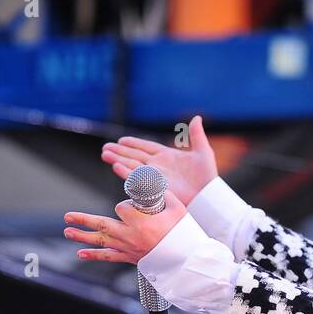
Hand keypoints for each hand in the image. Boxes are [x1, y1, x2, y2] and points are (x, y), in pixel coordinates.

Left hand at [64, 190, 187, 264]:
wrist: (186, 259)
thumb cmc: (183, 233)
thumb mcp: (177, 208)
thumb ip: (162, 192)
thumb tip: (150, 179)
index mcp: (141, 222)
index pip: (122, 207)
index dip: (126, 204)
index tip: (135, 205)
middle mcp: (131, 236)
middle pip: (102, 224)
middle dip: (83, 220)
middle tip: (67, 216)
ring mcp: (128, 248)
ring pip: (101, 241)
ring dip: (82, 236)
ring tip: (67, 231)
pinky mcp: (129, 257)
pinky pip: (109, 256)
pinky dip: (94, 255)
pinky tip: (81, 253)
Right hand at [100, 116, 219, 205]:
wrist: (206, 196)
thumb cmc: (207, 176)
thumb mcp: (203, 152)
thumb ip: (197, 135)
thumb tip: (197, 117)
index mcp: (167, 155)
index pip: (146, 147)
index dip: (134, 144)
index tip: (121, 140)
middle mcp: (158, 165)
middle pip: (135, 156)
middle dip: (120, 152)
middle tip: (105, 148)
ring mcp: (155, 176)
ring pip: (132, 165)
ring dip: (118, 159)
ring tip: (105, 154)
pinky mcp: (154, 186)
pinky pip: (137, 178)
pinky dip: (126, 172)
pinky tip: (116, 166)